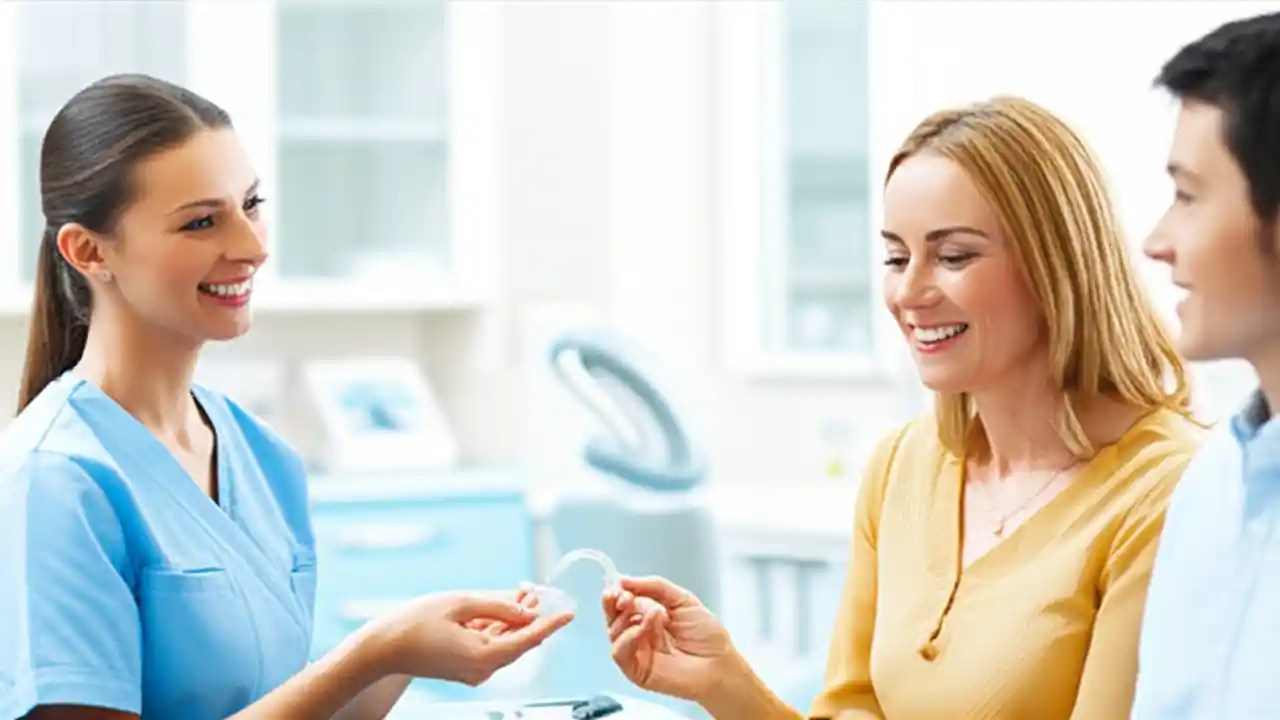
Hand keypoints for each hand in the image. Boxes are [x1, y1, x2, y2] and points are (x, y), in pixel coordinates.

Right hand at [363, 590, 572, 686]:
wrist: (382, 647)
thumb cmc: (415, 623)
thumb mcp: (461, 603)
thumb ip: (499, 607)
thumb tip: (527, 611)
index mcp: (483, 656)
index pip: (528, 639)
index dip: (551, 624)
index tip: (569, 613)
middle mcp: (482, 670)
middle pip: (518, 641)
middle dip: (531, 616)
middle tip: (539, 591)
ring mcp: (473, 671)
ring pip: (505, 642)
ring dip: (515, 620)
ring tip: (525, 593)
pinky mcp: (465, 667)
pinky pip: (490, 645)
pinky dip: (499, 627)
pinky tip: (504, 608)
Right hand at [603, 576, 738, 702]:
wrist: (719, 665)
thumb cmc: (708, 637)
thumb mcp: (683, 600)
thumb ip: (655, 586)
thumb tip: (625, 579)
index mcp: (650, 615)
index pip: (624, 601)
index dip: (619, 591)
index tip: (619, 584)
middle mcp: (641, 632)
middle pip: (613, 616)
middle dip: (614, 602)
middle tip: (622, 596)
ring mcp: (637, 651)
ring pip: (614, 632)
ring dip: (626, 618)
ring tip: (651, 612)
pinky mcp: (636, 670)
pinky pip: (619, 652)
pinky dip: (628, 637)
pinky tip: (643, 630)